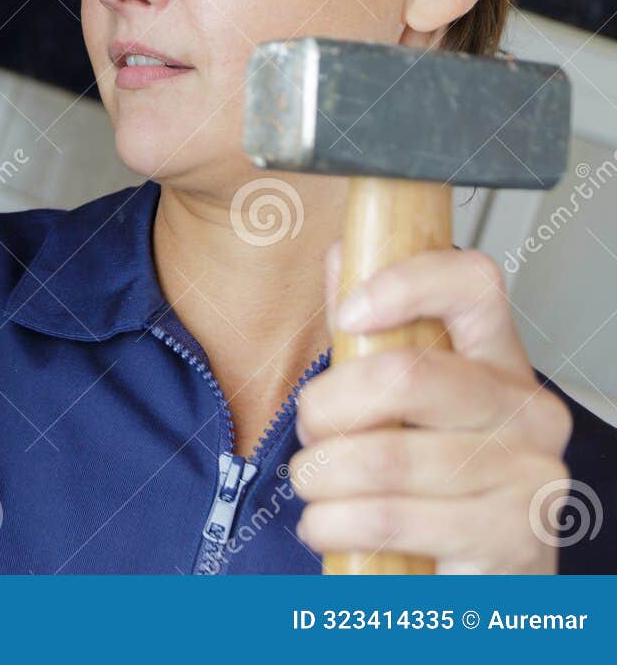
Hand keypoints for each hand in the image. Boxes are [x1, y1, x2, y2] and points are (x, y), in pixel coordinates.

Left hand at [291, 242, 573, 572]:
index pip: (473, 283)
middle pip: (406, 374)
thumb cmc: (435, 487)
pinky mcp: (510, 539)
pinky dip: (331, 524)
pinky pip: (388, 519)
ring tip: (315, 487)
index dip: (402, 283)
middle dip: (325, 407)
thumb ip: (371, 337)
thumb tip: (341, 255)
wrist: (485, 584)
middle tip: (311, 433)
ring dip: (318, 477)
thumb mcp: (403, 406)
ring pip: (382, 457)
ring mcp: (528, 475)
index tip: (348, 312)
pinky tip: (327, 526)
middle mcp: (528, 411)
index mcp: (499, 362)